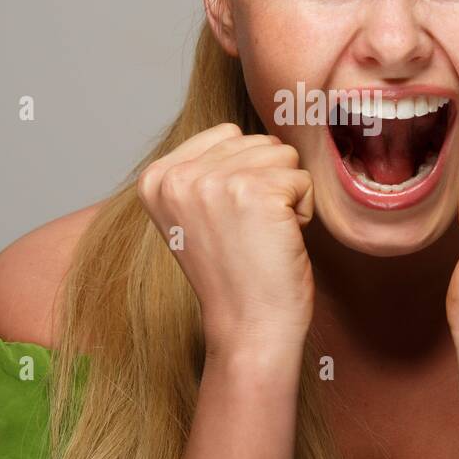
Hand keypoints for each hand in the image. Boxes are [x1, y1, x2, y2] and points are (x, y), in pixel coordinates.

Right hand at [136, 123, 315, 357]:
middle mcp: (178, 176)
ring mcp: (215, 182)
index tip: (229, 222)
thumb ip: (204, 169)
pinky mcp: (256, 193)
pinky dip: (302, 210)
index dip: (245, 175)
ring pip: (283, 156)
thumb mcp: (194, 214)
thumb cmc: (233, 274)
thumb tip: (240, 130)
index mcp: (155, 178)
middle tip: (249, 233)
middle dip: (267, 184)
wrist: (248, 328)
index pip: (227, 133)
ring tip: (263, 235)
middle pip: (257, 141)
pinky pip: (302, 178)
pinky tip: (279, 242)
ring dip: (286, 196)